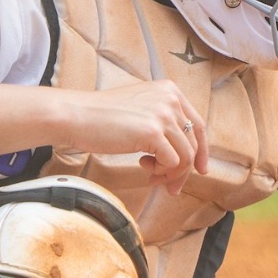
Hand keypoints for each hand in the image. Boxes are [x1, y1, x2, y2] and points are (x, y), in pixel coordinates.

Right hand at [66, 80, 208, 194]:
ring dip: (170, 173)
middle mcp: (171, 99)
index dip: (202, 151)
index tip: (201, 170)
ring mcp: (163, 114)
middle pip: (194, 144)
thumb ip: (162, 122)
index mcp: (170, 91)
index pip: (198, 125)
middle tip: (170, 186)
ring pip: (186, 156)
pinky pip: (172, 163)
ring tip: (150, 175)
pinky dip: (160, 172)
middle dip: (184, 170)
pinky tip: (141, 165)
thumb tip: (184, 154)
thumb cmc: (101, 116)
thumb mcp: (140, 108)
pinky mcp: (153, 132)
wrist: (76, 115)